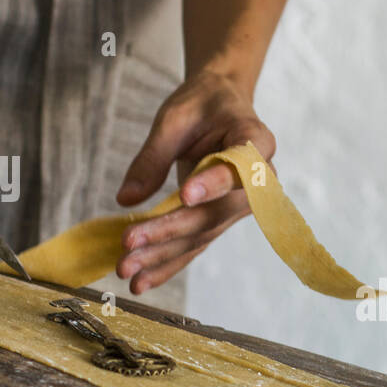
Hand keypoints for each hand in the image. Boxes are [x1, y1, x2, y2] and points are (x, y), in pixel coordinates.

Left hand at [115, 69, 274, 293]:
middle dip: (169, 231)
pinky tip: (142, 281)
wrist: (222, 108)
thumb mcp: (175, 117)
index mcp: (256, 142)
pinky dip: (166, 264)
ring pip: (201, 235)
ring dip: (161, 256)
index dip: (214, 183)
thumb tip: (127, 200)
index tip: (184, 194)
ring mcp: (240, 206)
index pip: (239, 168)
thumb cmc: (203, 105)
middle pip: (213, 213)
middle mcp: (258, 182)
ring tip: (127, 270)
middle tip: (129, 244)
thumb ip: (154, 156)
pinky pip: (195, 245)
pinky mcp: (221, 220)